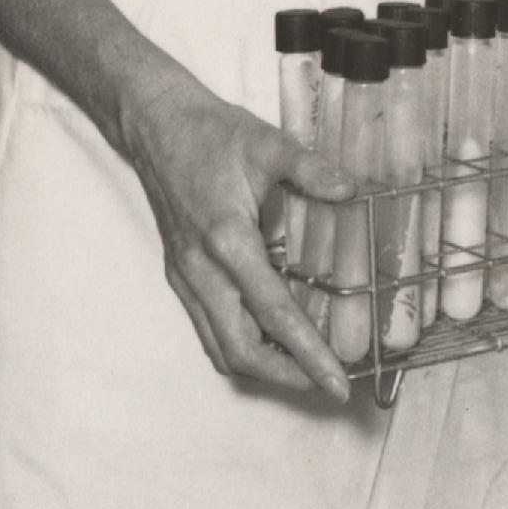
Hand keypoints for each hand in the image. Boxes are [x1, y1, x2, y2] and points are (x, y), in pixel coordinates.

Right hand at [117, 71, 356, 400]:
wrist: (155, 125)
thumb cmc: (213, 133)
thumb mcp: (269, 143)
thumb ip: (311, 170)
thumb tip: (351, 190)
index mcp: (228, 242)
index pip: (274, 314)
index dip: (308, 354)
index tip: (336, 383)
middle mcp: (201, 270)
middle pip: (239, 350)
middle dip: (284, 375)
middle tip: (327, 383)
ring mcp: (186, 276)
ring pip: (219, 346)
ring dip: (261, 367)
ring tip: (304, 369)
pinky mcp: (180, 273)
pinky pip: (208, 327)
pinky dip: (240, 345)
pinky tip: (270, 338)